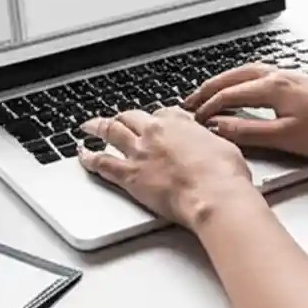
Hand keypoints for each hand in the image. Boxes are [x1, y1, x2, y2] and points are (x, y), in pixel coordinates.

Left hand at [78, 107, 262, 228]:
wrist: (213, 194)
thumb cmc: (225, 175)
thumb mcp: (224, 146)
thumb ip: (209, 143)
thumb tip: (210, 145)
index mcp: (180, 122)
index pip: (162, 113)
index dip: (156, 119)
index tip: (155, 123)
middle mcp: (156, 132)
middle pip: (131, 117)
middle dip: (123, 117)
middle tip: (116, 119)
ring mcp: (140, 152)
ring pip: (111, 132)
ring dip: (98, 127)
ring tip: (89, 126)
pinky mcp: (129, 175)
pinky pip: (102, 162)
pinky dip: (89, 157)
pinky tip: (82, 154)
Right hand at [182, 64, 307, 160]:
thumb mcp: (284, 137)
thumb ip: (248, 131)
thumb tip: (219, 126)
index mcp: (273, 87)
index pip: (229, 94)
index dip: (208, 107)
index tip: (195, 119)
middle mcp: (280, 75)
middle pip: (233, 77)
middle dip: (209, 88)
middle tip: (191, 101)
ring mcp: (290, 76)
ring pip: (247, 72)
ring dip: (225, 81)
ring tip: (210, 93)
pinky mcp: (299, 82)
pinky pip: (261, 75)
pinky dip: (243, 81)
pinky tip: (243, 90)